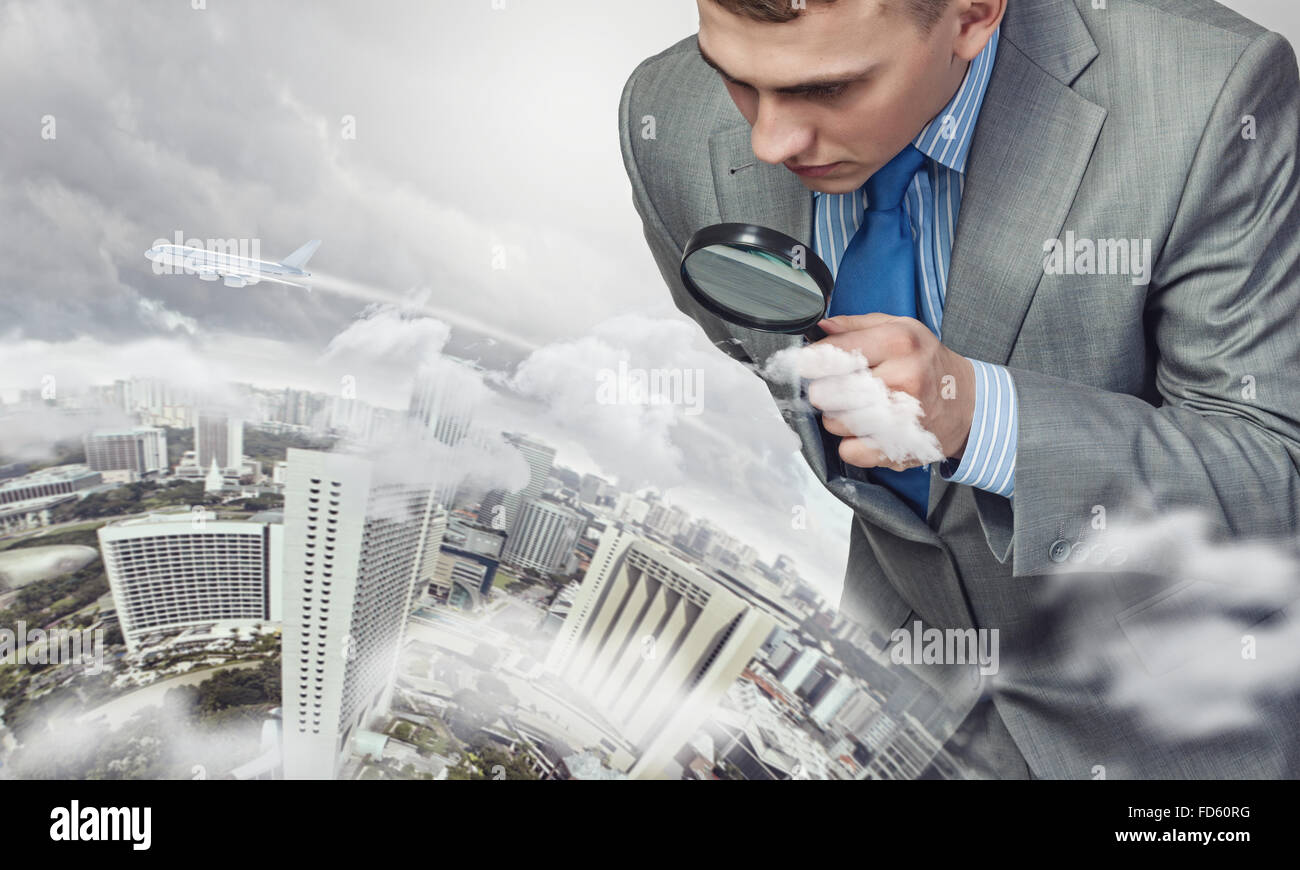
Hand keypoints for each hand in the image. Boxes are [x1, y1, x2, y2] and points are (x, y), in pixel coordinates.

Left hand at [809, 313, 975, 470]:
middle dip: (824, 391)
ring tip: (856, 408)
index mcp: (899, 343)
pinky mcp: (900, 446)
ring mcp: (902, 416)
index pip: (836, 353)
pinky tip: (864, 431)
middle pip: (828, 392)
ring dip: (836, 418)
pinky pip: (850, 450)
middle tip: (837, 389)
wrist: (967, 402)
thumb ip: (856, 325)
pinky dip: (850, 443)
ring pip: (835, 422)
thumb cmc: (927, 362)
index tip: (802, 365)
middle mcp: (902, 378)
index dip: (809, 361)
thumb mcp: (900, 328)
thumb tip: (819, 327)